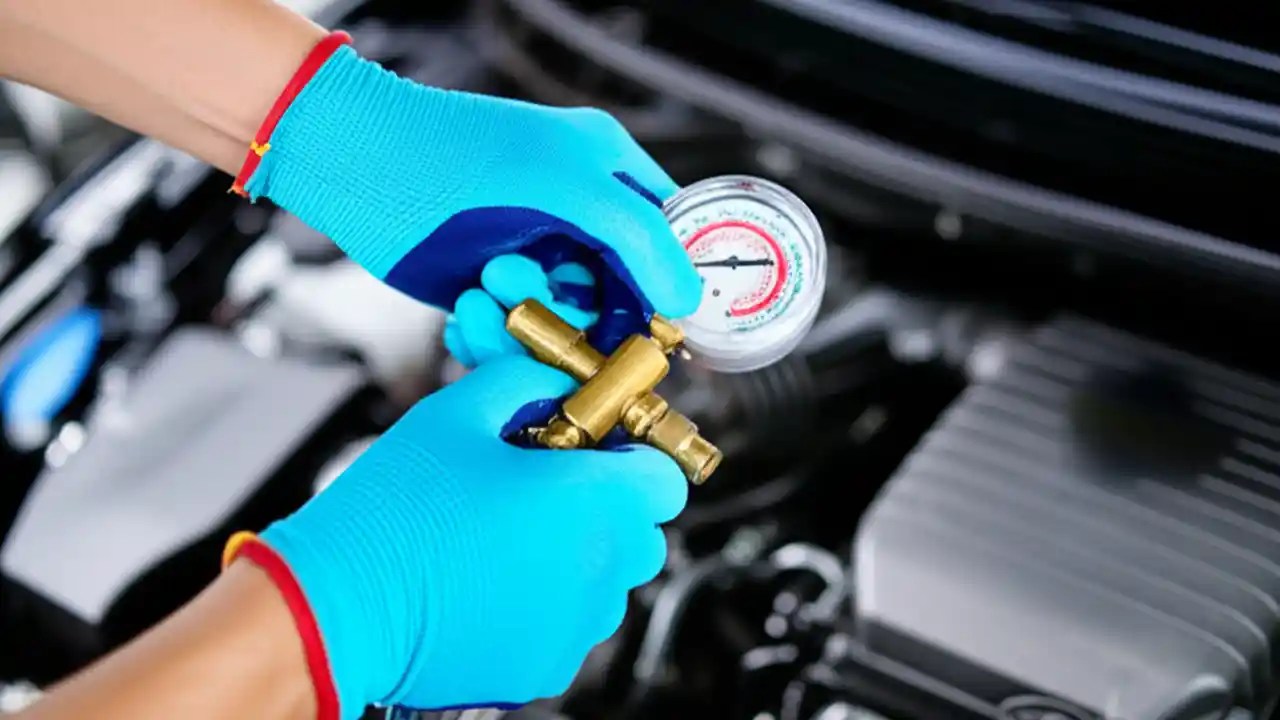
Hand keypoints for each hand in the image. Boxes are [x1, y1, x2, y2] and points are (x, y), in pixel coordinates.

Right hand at [234, 356, 686, 717]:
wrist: (339, 605)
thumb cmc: (395, 511)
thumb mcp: (458, 414)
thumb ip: (526, 382)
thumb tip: (557, 382)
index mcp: (594, 500)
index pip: (665, 477)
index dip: (631, 458)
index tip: (593, 452)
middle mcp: (601, 569)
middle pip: (641, 532)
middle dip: (605, 508)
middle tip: (541, 491)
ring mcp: (576, 627)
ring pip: (606, 581)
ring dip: (576, 556)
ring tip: (504, 538)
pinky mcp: (545, 669)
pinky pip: (568, 624)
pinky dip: (543, 601)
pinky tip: (486, 581)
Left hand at [242, 46, 699, 346]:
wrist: (357, 164)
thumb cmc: (461, 156)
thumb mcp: (571, 185)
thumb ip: (642, 241)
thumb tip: (687, 302)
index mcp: (611, 175)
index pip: (668, 246)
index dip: (663, 293)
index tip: (647, 332)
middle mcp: (578, 221)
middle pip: (616, 301)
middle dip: (579, 315)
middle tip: (533, 297)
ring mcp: (533, 258)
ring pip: (562, 329)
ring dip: (526, 326)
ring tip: (483, 286)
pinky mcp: (489, 292)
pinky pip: (513, 339)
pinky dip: (491, 339)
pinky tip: (465, 313)